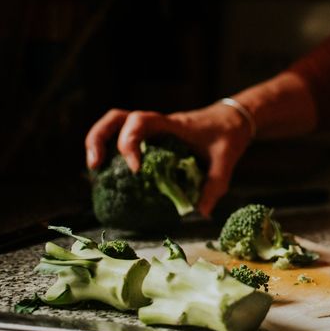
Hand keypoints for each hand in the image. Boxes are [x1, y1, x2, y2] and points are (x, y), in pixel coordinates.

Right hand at [85, 103, 251, 215]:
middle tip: (94, 166)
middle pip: (116, 118)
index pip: (142, 120)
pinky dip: (113, 156)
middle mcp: (158, 125)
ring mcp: (153, 132)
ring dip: (99, 144)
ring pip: (115, 126)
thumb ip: (215, 185)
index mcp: (173, 125)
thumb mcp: (226, 160)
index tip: (135, 168)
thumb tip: (201, 213)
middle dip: (99, 139)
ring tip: (95, 173)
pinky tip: (112, 180)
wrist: (235, 120)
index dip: (130, 141)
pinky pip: (125, 141)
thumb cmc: (228, 135)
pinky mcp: (153, 140)